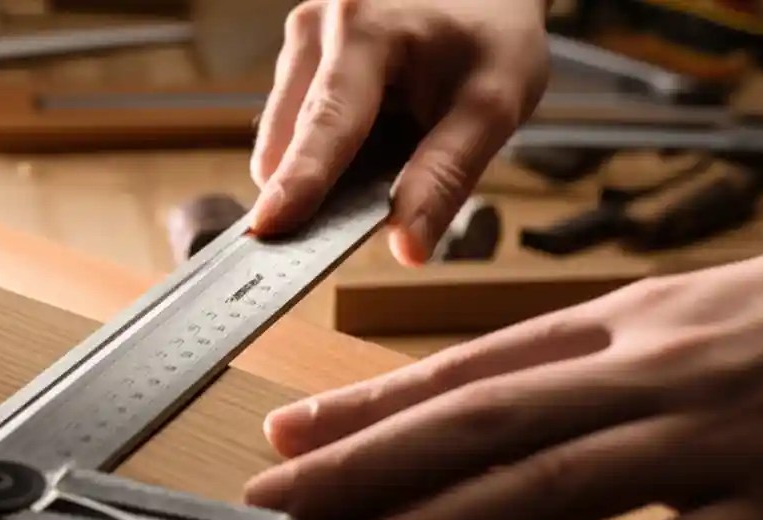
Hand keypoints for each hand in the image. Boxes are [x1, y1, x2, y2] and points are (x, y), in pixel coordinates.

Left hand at [244, 234, 762, 519]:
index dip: (371, 404)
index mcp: (626, 323)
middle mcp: (651, 375)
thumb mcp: (678, 314)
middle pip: (480, 421)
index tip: (292, 431)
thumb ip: (577, 355)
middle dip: (366, 462)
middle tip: (278, 494)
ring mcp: (710, 446)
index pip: (470, 366)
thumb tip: (466, 394)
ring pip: (543, 488)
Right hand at [250, 0, 549, 264]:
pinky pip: (291, 130)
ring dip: (323, 169)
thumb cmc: (490, 37)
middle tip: (367, 208)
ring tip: (386, 146)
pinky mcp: (296, 59)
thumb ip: (446, 176)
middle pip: (291, 141)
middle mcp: (316, 29)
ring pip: (283, 141)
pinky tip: (367, 135)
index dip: (301, 180)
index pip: (327, 122)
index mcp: (365, 30)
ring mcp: (300, 43)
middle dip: (317, 189)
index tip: (269, 225)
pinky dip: (323, 152)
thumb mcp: (493, 104)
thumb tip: (405, 247)